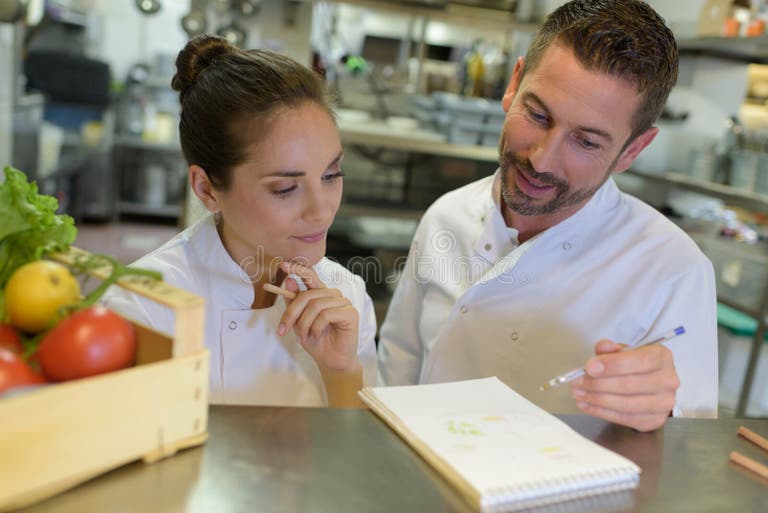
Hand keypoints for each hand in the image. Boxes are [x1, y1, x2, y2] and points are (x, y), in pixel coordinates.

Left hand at [270, 261, 362, 406]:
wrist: (331, 360)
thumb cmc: (316, 341)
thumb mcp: (298, 322)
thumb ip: (294, 303)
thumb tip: (289, 281)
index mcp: (321, 294)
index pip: (310, 276)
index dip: (298, 269)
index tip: (282, 264)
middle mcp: (333, 295)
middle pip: (307, 295)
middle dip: (291, 313)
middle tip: (283, 329)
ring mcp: (343, 303)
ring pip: (315, 306)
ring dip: (304, 324)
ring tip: (303, 337)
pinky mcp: (350, 313)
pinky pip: (326, 315)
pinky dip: (316, 327)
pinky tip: (317, 335)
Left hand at [569, 340, 679, 431]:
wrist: (651, 386)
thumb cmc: (636, 366)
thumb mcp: (624, 351)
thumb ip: (612, 349)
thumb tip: (603, 347)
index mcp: (661, 357)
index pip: (639, 361)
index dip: (612, 365)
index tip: (589, 367)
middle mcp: (667, 380)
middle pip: (629, 385)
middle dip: (598, 383)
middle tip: (577, 381)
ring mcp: (664, 403)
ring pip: (625, 404)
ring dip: (597, 399)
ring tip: (578, 393)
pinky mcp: (654, 420)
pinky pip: (624, 418)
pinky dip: (601, 412)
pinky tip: (586, 404)